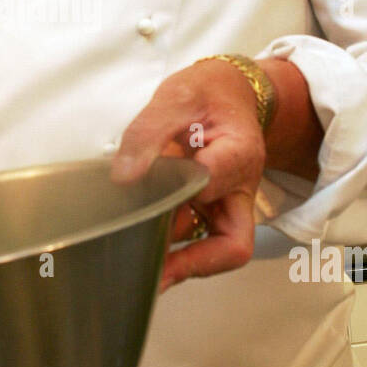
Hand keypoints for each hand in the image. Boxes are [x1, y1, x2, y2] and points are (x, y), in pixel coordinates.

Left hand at [110, 60, 266, 288]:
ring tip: (137, 265)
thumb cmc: (207, 93)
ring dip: (178, 260)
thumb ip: (148, 133)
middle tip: (150, 274)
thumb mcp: (176, 96)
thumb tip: (124, 177)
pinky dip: (173, 249)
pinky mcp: (213, 211)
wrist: (228, 93)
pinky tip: (142, 247)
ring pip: (216, 249)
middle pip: (231, 243)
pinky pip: (201, 240)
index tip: (145, 195)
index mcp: (239, 152)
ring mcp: (229, 203)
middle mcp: (242, 186)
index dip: (181, 196)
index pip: (213, 185)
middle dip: (191, 263)